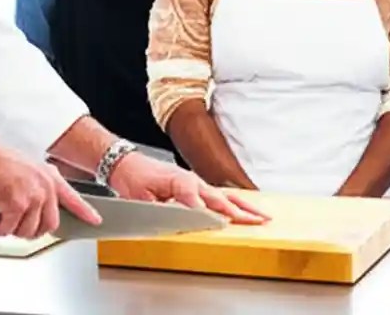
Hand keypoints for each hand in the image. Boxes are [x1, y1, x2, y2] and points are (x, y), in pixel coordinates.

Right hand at [0, 145, 101, 238]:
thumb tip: (37, 208)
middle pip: (50, 225)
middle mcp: (45, 187)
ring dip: (11, 230)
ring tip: (1, 220)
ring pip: (27, 231)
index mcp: (50, 177)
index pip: (74, 198)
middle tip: (18, 227)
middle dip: (32, 231)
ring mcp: (32, 196)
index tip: (95, 220)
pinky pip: (8, 230)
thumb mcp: (29, 168)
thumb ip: (38, 186)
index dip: (86, 212)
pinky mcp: (16, 205)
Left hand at [108, 152, 270, 224]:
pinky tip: (245, 209)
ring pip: (225, 196)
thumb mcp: (142, 196)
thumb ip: (162, 209)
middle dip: (241, 212)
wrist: (126, 164)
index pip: (200, 203)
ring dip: (244, 207)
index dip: (210, 216)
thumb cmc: (134, 177)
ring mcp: (196, 183)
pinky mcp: (195, 188)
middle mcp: (193, 181)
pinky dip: (235, 203)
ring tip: (262, 216)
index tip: (223, 226)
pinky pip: (219, 196)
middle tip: (258, 221)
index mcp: (181, 181)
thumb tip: (182, 218)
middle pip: (222, 199)